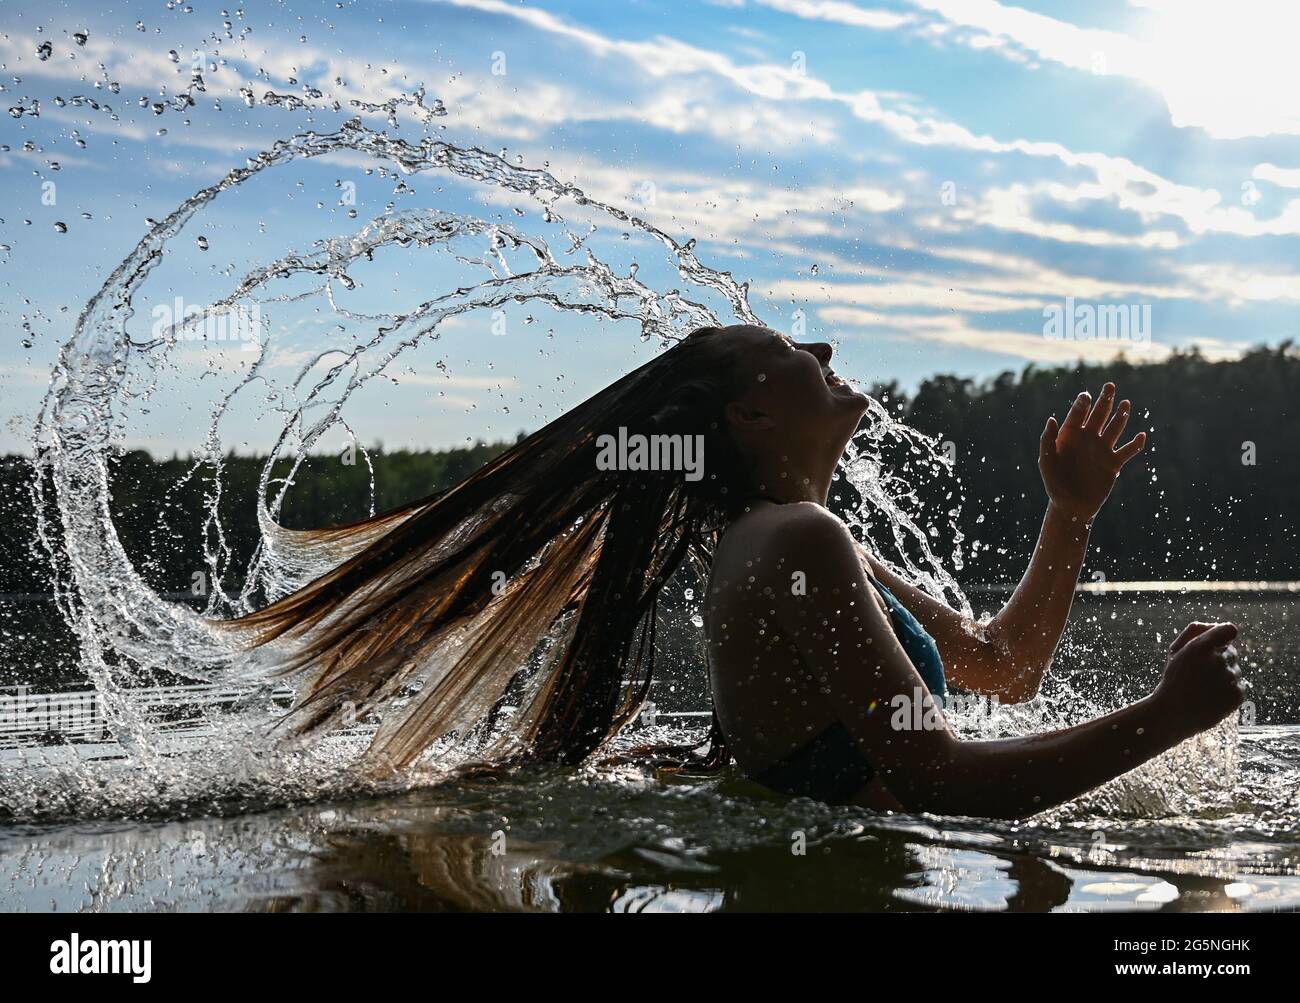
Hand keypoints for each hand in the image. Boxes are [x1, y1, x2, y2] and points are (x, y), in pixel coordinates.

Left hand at [1039, 383, 1146, 520]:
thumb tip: (1052, 419)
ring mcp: (1102, 450)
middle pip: (1099, 415)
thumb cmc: (1055, 484)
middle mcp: (1087, 439)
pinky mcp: (1113, 464)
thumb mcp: (1046, 463)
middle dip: (1105, 400)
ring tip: (1126, 403)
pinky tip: (1141, 436)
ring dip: (1121, 416)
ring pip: (1115, 428)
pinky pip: (1127, 451)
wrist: (1071, 506)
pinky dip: (1135, 444)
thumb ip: (1047, 441)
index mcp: (1070, 436)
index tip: (1086, 396)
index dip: (1082, 404)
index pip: (1077, 415)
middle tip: (1109, 385)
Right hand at [1153, 622, 1244, 738]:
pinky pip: (1239, 686)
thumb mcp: (1176, 652)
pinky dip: (1228, 691)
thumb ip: (1194, 632)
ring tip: (1204, 689)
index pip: (1228, 629)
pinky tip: (1212, 698)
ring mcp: (1229, 678)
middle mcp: (1217, 660)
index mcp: (1200, 646)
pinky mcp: (1237, 694)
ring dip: (1224, 676)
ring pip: (1235, 670)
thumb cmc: (1173, 680)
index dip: (1225, 634)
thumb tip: (1217, 625)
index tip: (1221, 640)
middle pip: (1231, 651)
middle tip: (1201, 673)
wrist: (1173, 715)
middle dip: (1220, 658)